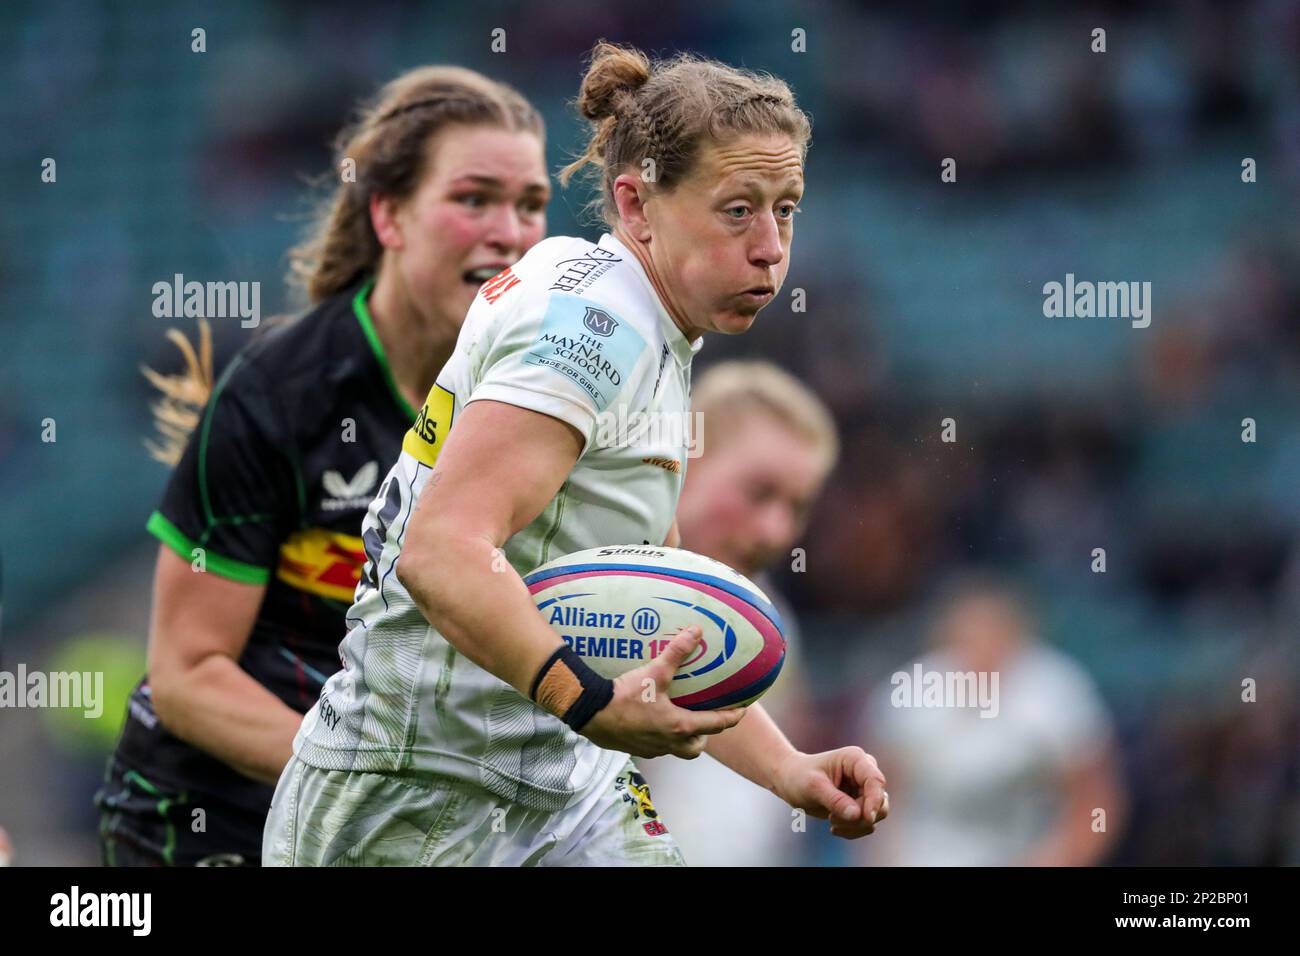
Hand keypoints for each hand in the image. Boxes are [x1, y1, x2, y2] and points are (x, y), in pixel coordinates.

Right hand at [580, 626, 746, 757]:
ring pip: (676, 750)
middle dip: (705, 735)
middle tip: (706, 719)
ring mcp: (652, 749)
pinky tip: (652, 722)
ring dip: (683, 739)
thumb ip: (676, 652)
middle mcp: (669, 742)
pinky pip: (656, 748)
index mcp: (680, 726)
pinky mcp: (635, 749)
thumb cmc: (626, 695)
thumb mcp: (654, 672)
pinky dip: (661, 738)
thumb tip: (696, 631)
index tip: (742, 711)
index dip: (731, 717)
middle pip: (696, 747)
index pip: (715, 724)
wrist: (592, 713)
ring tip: (680, 721)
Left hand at [773, 748, 888, 838]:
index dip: (875, 800)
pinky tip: (834, 827)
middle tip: (832, 819)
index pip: (875, 780)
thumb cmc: (799, 777)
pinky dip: (853, 830)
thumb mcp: (813, 787)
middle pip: (880, 801)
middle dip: (860, 817)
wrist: (790, 781)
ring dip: (855, 825)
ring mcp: (864, 789)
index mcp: (855, 759)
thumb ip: (835, 800)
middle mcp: (865, 772)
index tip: (867, 818)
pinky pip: (867, 824)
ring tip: (831, 821)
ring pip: (876, 815)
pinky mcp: (861, 803)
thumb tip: (858, 816)